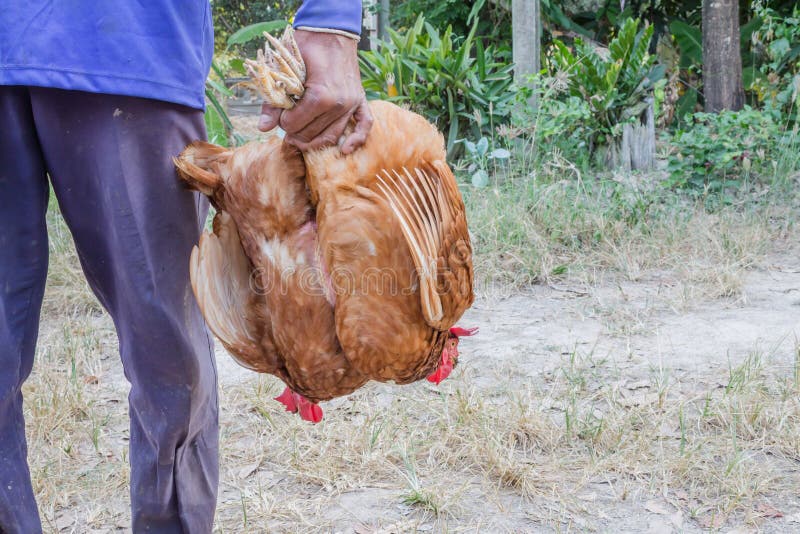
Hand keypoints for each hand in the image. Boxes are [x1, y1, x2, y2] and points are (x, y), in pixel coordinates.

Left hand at [258, 30, 372, 154]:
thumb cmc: (306, 47)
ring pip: (332, 135)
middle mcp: (340, 104)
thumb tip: (263, 128)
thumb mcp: (284, 70)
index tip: (280, 114)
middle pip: (312, 133)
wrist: (331, 32)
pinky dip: (356, 139)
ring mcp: (352, 103)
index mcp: (321, 96)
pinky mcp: (360, 100)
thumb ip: (273, 101)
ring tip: (300, 139)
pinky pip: (364, 125)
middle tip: (286, 124)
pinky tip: (344, 150)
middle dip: (295, 131)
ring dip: (314, 141)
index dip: (283, 122)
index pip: (296, 124)